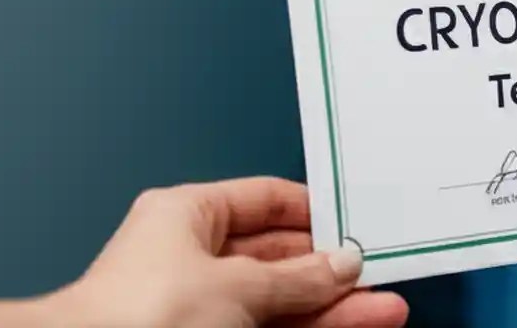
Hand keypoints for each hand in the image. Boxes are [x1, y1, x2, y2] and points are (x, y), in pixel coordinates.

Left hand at [0, 177, 407, 327]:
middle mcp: (191, 258)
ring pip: (281, 299)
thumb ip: (297, 275)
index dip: (314, 213)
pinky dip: (312, 326)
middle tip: (378, 276)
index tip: (356, 228)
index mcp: (186, 215)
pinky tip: (353, 325)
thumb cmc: (133, 316)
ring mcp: (200, 306)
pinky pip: (272, 327)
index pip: (265, 201)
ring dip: (333, 305)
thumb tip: (340, 264)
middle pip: (279, 256)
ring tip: (383, 310)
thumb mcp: (236, 283)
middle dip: (332, 269)